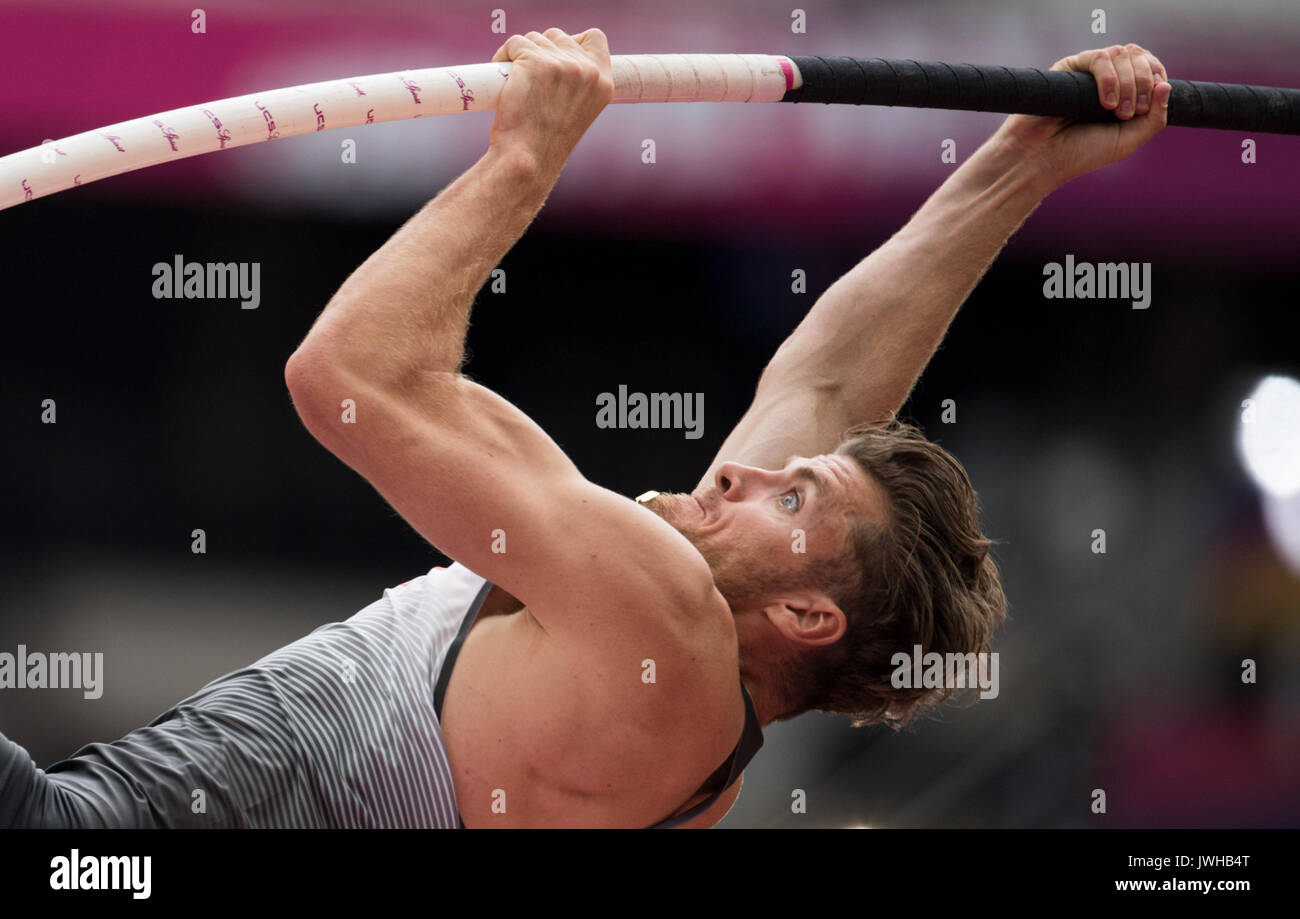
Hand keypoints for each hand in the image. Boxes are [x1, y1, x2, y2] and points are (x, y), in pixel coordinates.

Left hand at [488, 27, 613, 176]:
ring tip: (514, 82)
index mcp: (603, 83)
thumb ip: (577, 83)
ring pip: (534, 39)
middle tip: (530, 79)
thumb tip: (559, 58)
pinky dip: (503, 56)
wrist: (528, 160)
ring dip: (520, 55)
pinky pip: (514, 42)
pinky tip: (502, 76)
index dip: (573, 41)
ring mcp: (561, 63)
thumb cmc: (546, 143)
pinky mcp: (535, 61)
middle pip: (558, 36)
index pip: (595, 38)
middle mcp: (587, 70)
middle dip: (540, 50)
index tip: (557, 58)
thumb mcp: (577, 111)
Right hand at [996, 43, 1171, 186]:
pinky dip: (1109, 78)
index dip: (1156, 78)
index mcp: (1124, 92)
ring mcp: (1089, 71)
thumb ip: (1155, 118)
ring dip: (1128, 83)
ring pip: (1122, 54)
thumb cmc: (1081, 153)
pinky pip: (1100, 57)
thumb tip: (1165, 84)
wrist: (1042, 158)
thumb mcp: (1129, 140)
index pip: (1150, 67)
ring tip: (1115, 111)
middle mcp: (1108, 78)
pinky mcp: (1071, 67)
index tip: (1145, 108)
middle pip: (1140, 57)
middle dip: (1143, 84)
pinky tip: (1105, 102)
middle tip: (1130, 113)